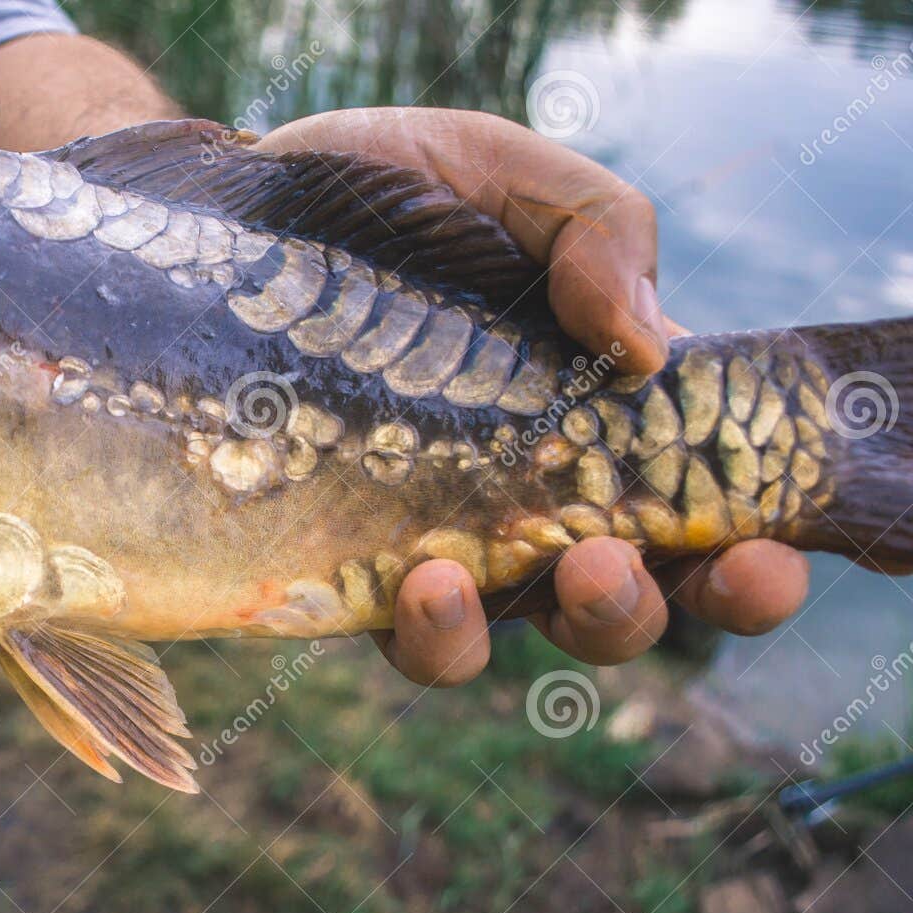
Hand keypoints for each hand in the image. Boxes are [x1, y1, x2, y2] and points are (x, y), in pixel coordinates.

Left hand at [258, 108, 809, 684]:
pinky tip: (420, 581)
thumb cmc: (401, 189)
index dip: (746, 566)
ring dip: (526, 628)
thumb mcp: (518, 178)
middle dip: (630, 608)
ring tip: (502, 575)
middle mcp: (531, 498)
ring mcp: (439, 534)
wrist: (253, 199)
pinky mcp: (346, 556)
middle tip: (606, 562)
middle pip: (617, 605)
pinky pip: (400, 632)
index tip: (759, 557)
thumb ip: (604, 237)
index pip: (699, 518)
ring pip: (510, 635)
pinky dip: (429, 629)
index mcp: (603, 422)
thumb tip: (646, 349)